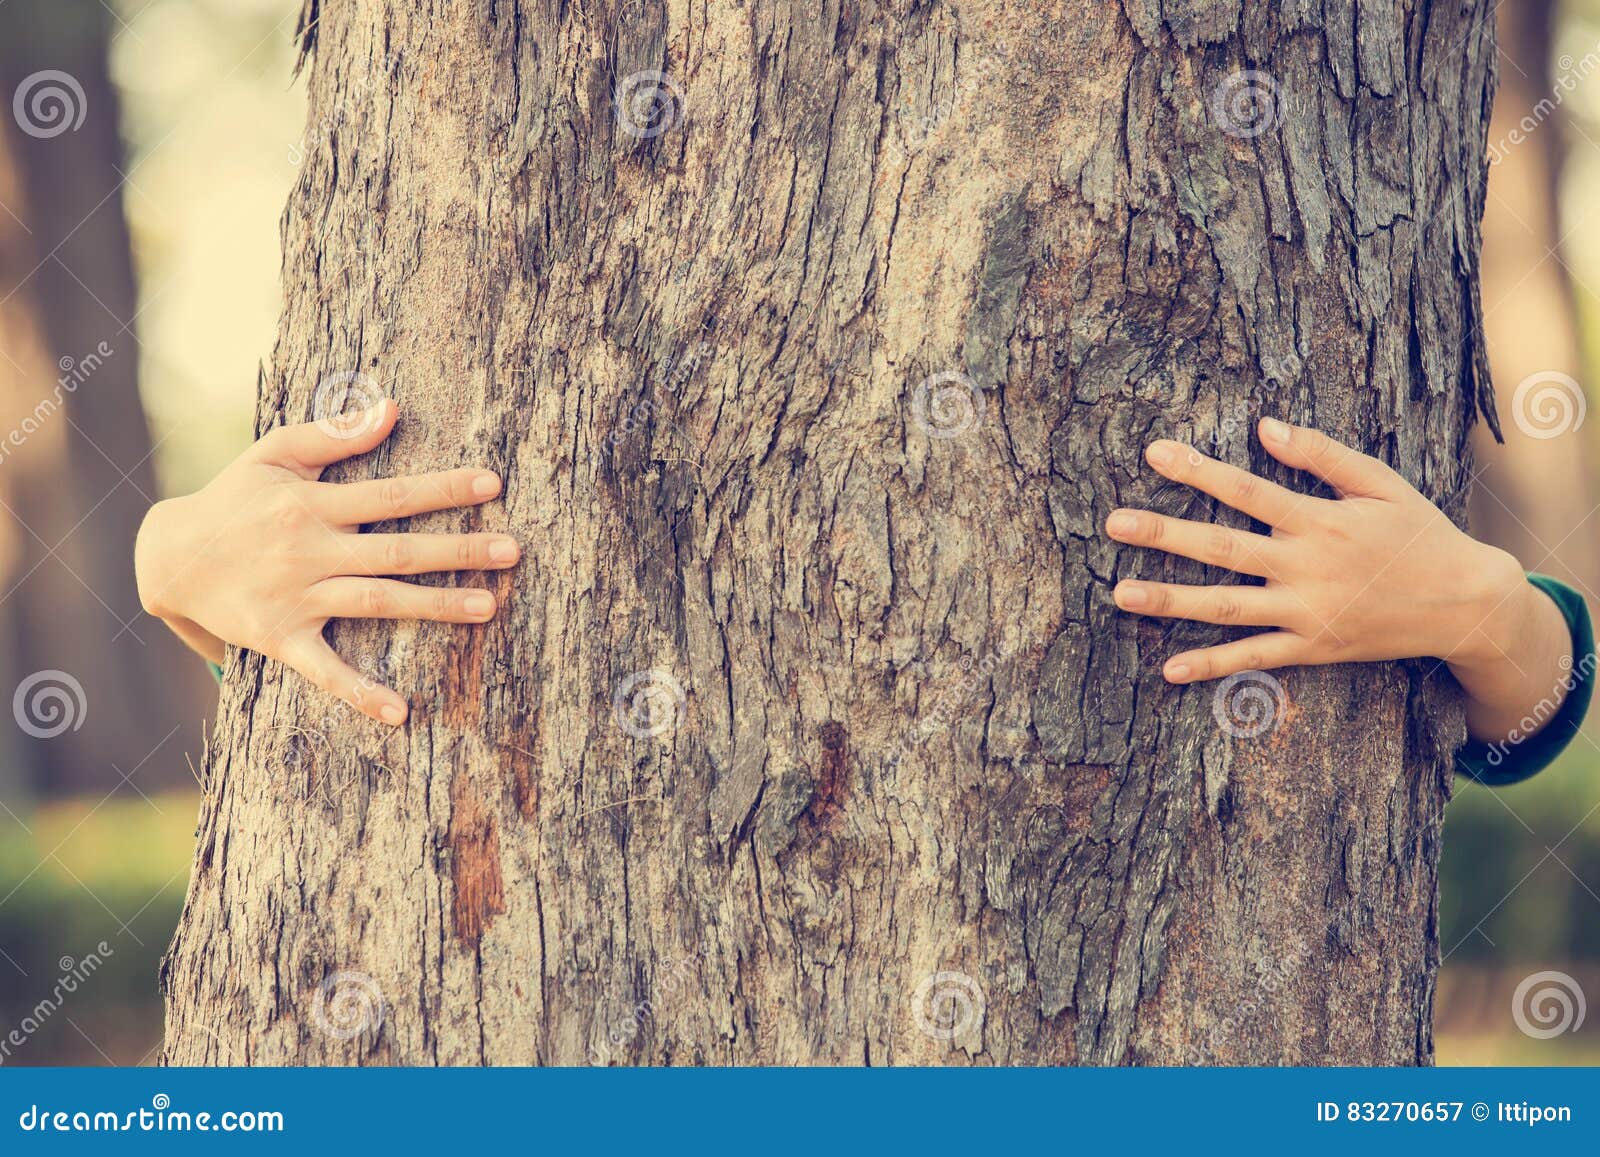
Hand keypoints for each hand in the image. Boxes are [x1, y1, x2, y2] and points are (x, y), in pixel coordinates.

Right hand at [135, 400, 518, 724]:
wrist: (168, 556)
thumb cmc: (235, 498)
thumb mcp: (275, 454)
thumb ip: (335, 435)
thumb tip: (394, 408)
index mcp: (312, 504)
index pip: (391, 494)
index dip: (442, 489)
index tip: (493, 485)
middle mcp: (309, 551)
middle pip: (396, 551)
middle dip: (457, 550)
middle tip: (513, 550)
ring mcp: (297, 597)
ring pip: (376, 601)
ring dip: (433, 606)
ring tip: (488, 606)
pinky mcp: (282, 639)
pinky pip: (325, 671)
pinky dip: (360, 692)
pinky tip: (401, 712)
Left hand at [1103, 417, 1534, 684]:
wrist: (1466, 603)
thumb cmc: (1419, 534)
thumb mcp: (1380, 482)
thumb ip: (1322, 455)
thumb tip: (1265, 426)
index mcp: (1320, 520)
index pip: (1246, 490)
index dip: (1198, 471)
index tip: (1153, 453)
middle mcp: (1307, 566)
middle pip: (1223, 548)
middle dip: (1165, 534)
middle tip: (1113, 523)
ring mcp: (1307, 611)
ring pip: (1228, 607)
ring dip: (1172, 601)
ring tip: (1120, 594)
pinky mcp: (1313, 647)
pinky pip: (1255, 658)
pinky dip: (1213, 664)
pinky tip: (1170, 668)